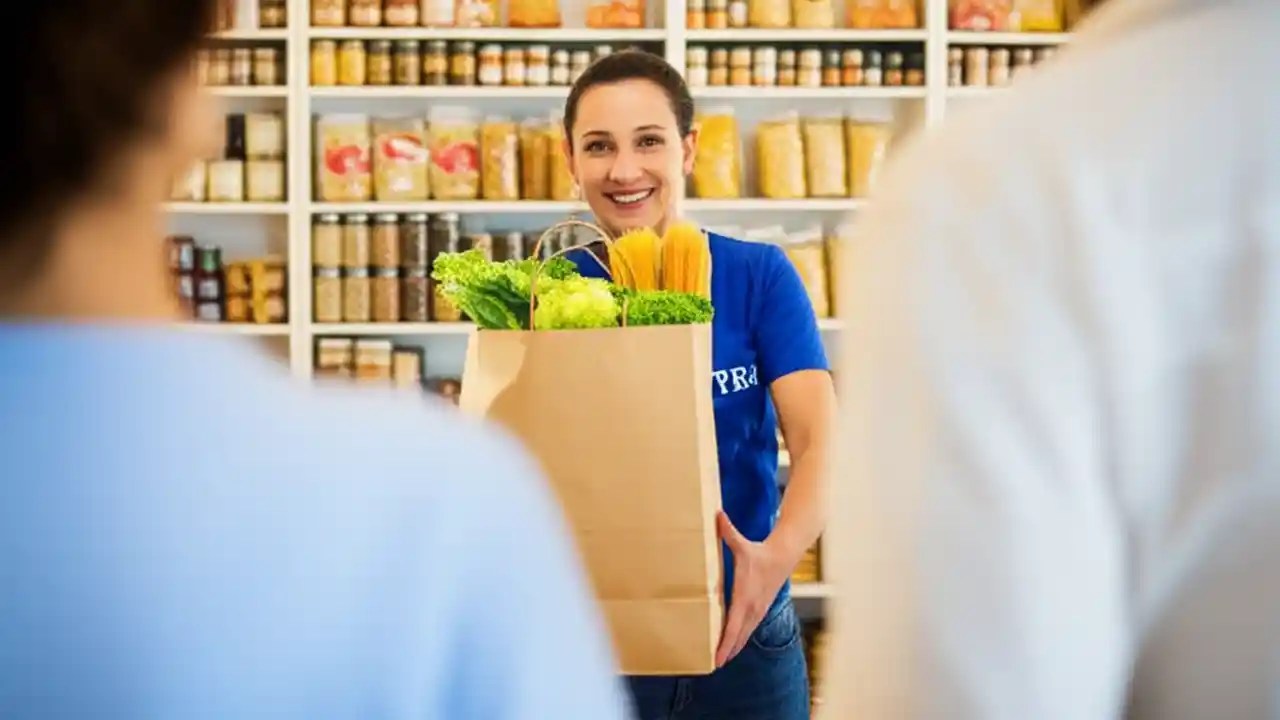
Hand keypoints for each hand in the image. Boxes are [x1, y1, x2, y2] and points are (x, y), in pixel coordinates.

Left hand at [714, 511, 794, 667]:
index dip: (725, 642)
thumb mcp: (742, 543)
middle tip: (712, 665)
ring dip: (732, 648)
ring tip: (719, 661)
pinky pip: (748, 629)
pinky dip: (739, 640)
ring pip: (743, 635)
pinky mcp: (759, 609)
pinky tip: (732, 648)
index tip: (718, 656)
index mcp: (745, 596)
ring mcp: (757, 610)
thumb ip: (727, 531)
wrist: (784, 556)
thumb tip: (716, 515)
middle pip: (737, 636)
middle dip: (726, 651)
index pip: (733, 625)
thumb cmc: (760, 552)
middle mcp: (752, 607)